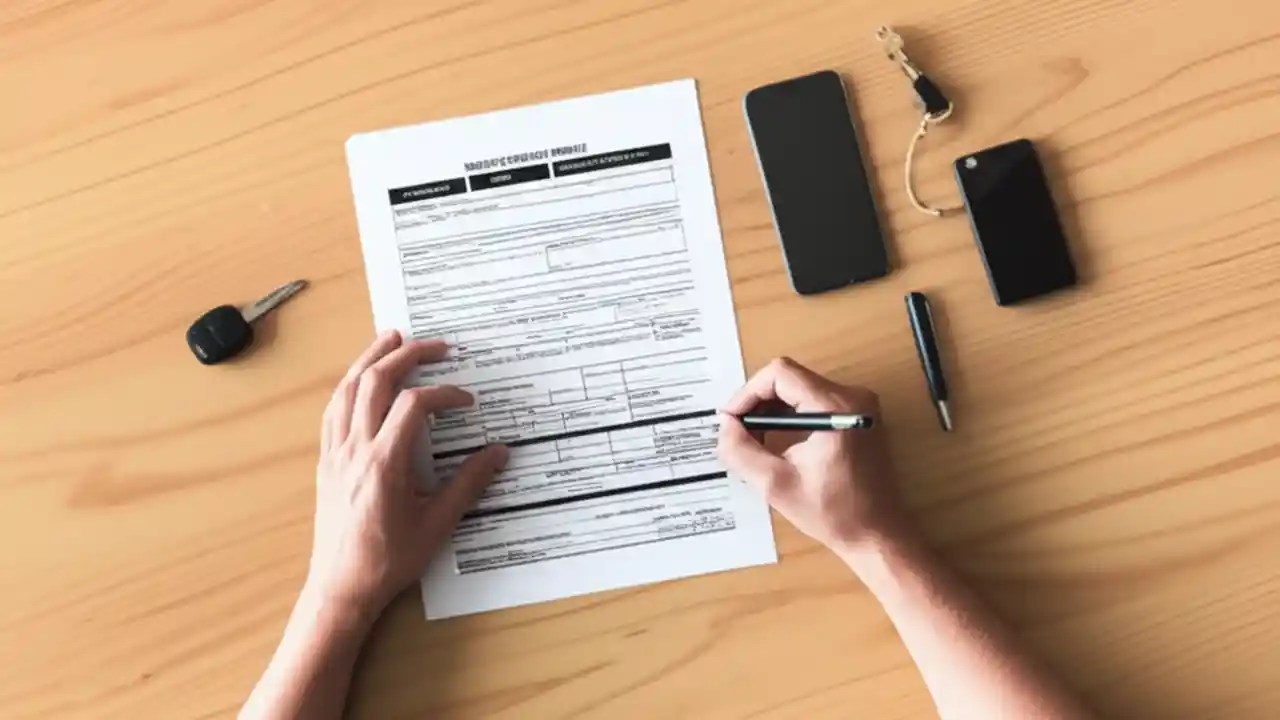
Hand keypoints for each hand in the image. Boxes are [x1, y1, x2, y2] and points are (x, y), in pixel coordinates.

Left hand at [308, 330, 507, 618]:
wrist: (341, 587)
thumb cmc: (389, 560)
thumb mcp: (438, 524)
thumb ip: (468, 483)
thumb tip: (499, 453)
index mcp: (384, 463)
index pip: (413, 406)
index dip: (444, 393)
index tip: (467, 401)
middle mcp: (354, 449)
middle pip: (375, 382)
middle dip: (406, 355)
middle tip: (435, 345)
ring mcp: (335, 453)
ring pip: (347, 389)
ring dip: (370, 358)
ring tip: (392, 339)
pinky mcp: (325, 462)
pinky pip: (333, 410)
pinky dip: (350, 385)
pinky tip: (361, 379)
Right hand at [717, 358, 907, 554]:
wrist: (877, 533)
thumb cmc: (833, 513)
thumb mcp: (776, 485)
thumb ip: (742, 451)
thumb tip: (725, 425)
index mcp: (835, 407)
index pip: (780, 374)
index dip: (748, 393)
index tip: (731, 421)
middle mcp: (852, 395)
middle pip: (789, 379)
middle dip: (757, 403)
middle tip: (738, 434)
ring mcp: (858, 404)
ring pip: (799, 389)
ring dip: (772, 411)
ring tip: (754, 442)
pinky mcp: (858, 415)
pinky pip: (813, 402)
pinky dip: (790, 417)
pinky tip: (777, 443)